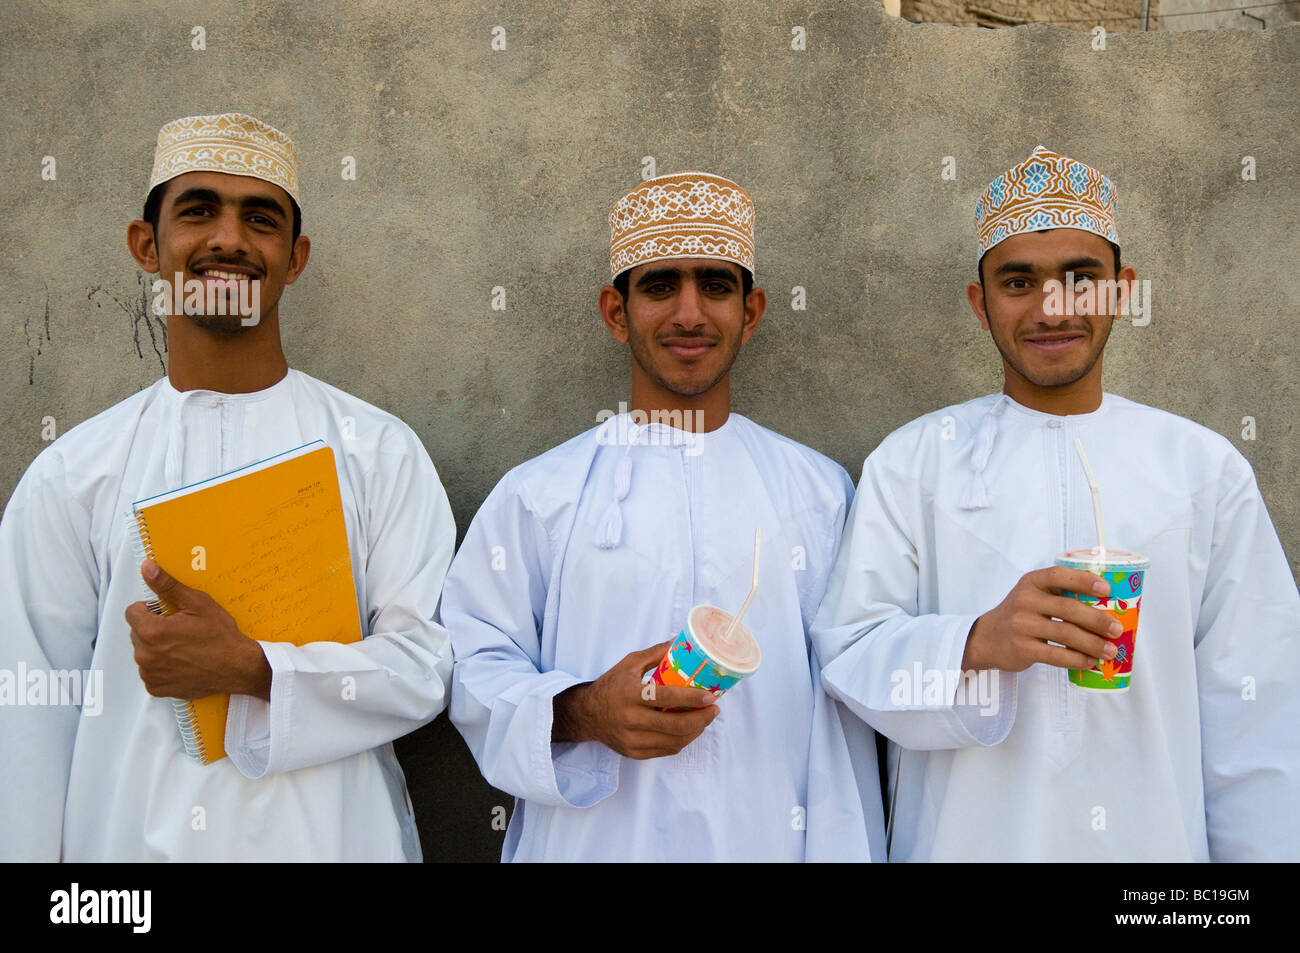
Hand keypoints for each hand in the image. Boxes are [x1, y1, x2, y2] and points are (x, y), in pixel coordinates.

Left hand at [124, 559, 271, 699]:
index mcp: (152, 631)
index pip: (132, 612)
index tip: (168, 613)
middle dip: (153, 628)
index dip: (151, 609)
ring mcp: (150, 673)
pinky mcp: (156, 687)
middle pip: (137, 632)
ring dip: (156, 648)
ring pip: (143, 652)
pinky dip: (162, 666)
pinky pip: (150, 671)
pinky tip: (182, 662)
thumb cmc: (220, 636)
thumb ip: (167, 585)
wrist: (238, 668)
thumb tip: (148, 568)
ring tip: (183, 647)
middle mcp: (145, 655)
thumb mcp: (197, 603)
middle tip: (180, 630)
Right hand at [551, 641, 718, 758]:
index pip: (668, 698)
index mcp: (630, 694)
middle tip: (714, 710)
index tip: (711, 696)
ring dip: (695, 731)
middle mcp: (630, 719)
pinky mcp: (634, 752)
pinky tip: (689, 730)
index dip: (693, 699)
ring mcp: (632, 739)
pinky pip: (666, 750)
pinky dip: (682, 741)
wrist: (587, 714)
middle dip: (701, 719)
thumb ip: (655, 653)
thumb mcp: (629, 664)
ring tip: (705, 719)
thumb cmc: (611, 686)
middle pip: (675, 725)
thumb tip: (680, 642)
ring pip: (674, 741)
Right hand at [962, 566, 1121, 672]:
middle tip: (1117, 629)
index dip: (1084, 581)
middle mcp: (1024, 600)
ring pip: (1065, 634)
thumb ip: (1059, 595)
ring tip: (1110, 650)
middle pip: (1068, 609)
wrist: (987, 638)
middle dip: (1097, 620)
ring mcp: (1021, 625)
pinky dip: (1077, 660)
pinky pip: (1056, 655)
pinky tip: (1090, 662)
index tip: (1107, 590)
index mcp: (1031, 582)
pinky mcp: (1022, 648)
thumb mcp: (1033, 596)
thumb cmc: (1021, 615)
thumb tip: (1107, 607)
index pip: (1059, 576)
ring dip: (1093, 643)